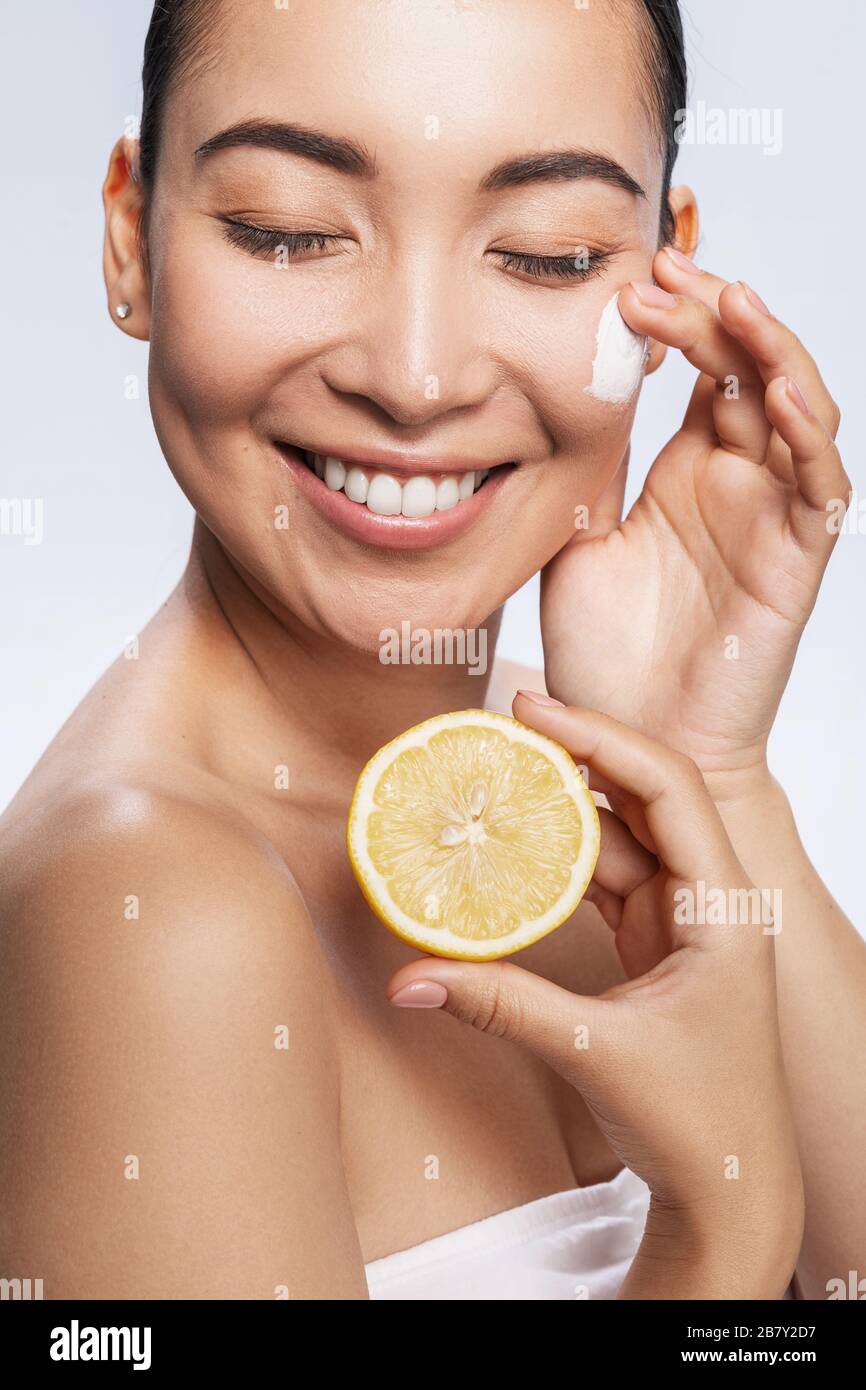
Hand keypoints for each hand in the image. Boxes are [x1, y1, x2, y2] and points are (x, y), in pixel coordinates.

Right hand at [386, 697, 803, 1292]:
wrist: (734, 1188)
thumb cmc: (703, 1123)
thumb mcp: (595, 1051)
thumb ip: (499, 1005)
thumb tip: (408, 979)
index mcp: (722, 908)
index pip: (669, 789)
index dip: (603, 740)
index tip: (537, 710)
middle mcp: (707, 900)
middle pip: (643, 798)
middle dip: (578, 755)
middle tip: (507, 721)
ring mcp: (679, 920)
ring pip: (618, 839)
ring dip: (562, 807)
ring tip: (498, 771)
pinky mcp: (652, 944)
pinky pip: (603, 882)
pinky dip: (557, 861)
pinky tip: (514, 841)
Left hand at [541, 249, 849, 788]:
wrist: (630, 741)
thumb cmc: (603, 655)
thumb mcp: (575, 542)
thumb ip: (584, 474)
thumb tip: (556, 398)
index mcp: (687, 473)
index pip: (704, 369)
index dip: (679, 319)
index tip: (627, 281)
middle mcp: (736, 484)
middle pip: (749, 370)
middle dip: (712, 313)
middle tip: (661, 270)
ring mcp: (771, 517)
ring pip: (798, 410)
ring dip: (771, 350)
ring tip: (729, 300)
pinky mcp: (797, 561)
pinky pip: (820, 487)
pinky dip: (809, 436)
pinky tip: (779, 393)